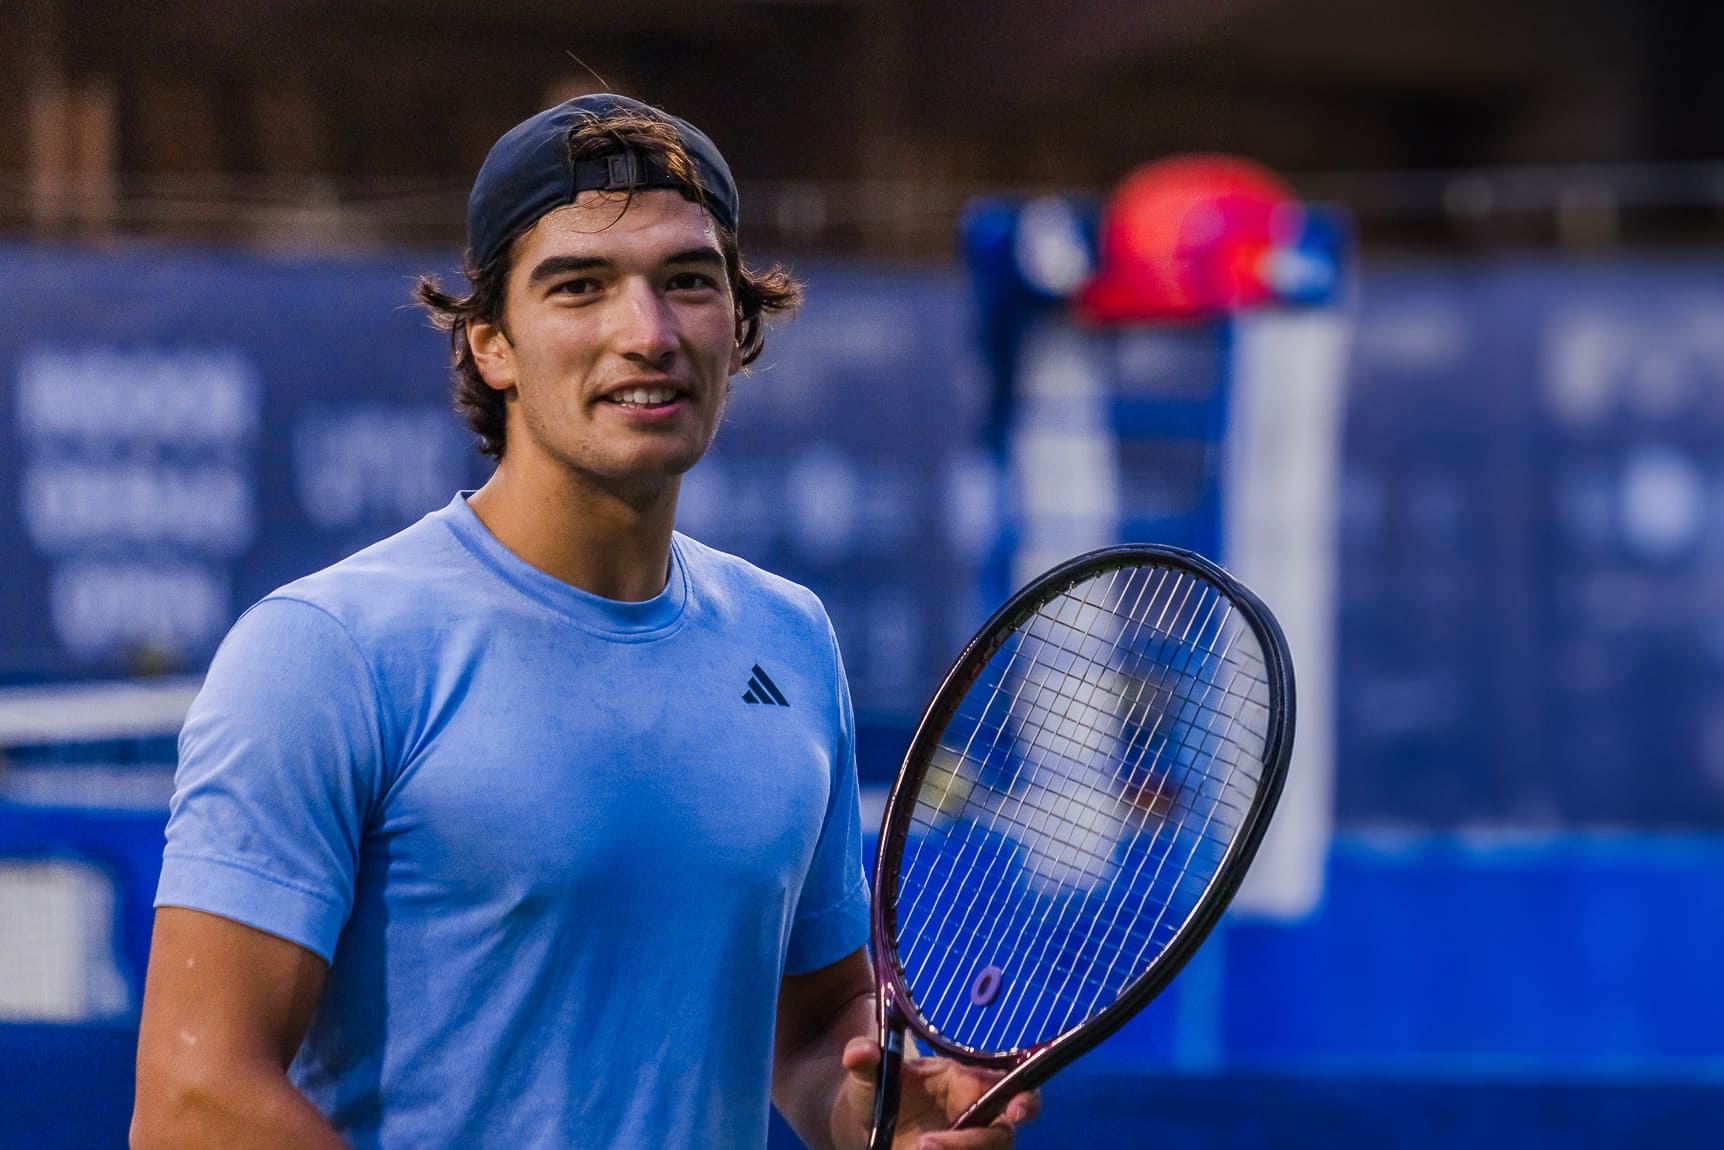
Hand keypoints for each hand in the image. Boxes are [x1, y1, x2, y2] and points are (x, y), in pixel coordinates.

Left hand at [836, 1036, 1040, 1149]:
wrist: (865, 1126)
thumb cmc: (877, 1091)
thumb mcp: (867, 1075)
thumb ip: (864, 1060)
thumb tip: (858, 1052)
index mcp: (964, 1082)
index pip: (1010, 1087)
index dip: (1024, 1099)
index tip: (1016, 1111)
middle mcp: (975, 1114)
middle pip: (999, 1134)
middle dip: (974, 1144)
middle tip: (927, 1146)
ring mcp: (968, 1141)